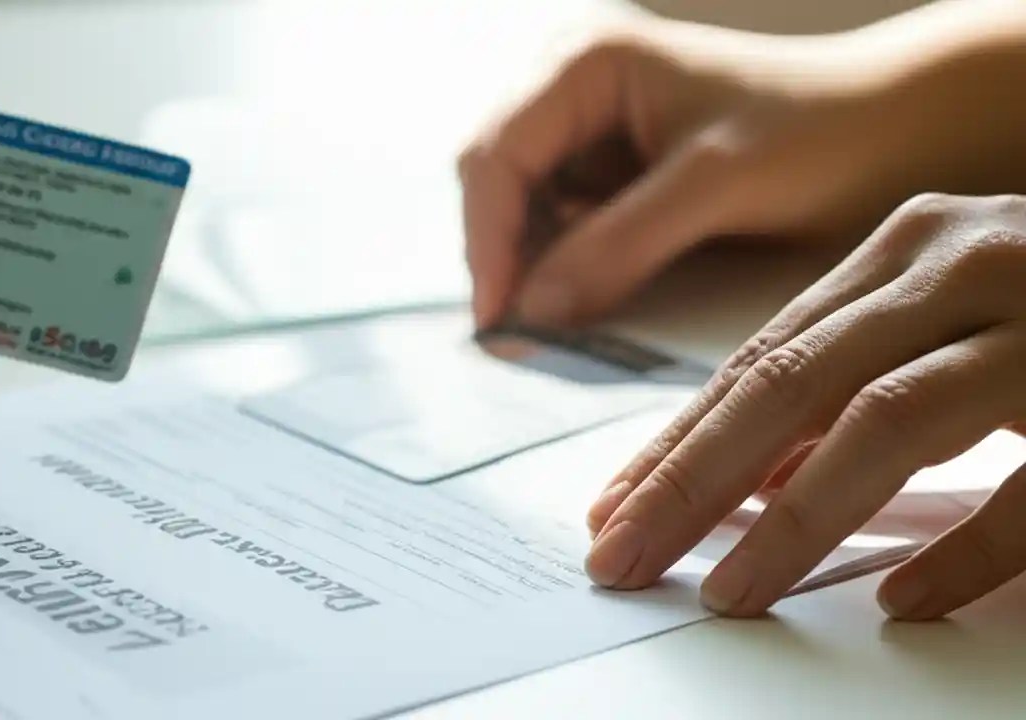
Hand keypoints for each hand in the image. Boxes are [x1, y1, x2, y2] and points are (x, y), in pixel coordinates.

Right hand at [459, 5, 1025, 329]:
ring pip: (521, 209)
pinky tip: (582, 300)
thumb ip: (619, 244)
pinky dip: (562, 266)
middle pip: (495, 181)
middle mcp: (570, 86)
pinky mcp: (609, 171)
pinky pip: (559, 225)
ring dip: (530, 266)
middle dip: (503, 254)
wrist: (888, 130)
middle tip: (515, 333)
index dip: (487, 240)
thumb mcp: (714, 186)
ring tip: (550, 324)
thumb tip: (530, 311)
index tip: (498, 319)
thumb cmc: (816, 132)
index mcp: (584, 62)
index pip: (495, 155)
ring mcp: (587, 130)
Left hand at [584, 193, 1025, 619]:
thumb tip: (735, 476)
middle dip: (693, 479)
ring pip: (888, 419)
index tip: (612, 510)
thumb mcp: (933, 317)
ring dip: (798, 519)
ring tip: (732, 591)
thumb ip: (842, 378)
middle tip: (625, 556)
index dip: (675, 441)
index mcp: (905, 249)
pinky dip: (964, 550)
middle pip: (793, 383)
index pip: (758, 359)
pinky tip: (906, 602)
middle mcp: (965, 264)